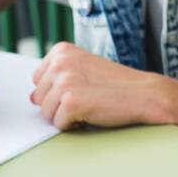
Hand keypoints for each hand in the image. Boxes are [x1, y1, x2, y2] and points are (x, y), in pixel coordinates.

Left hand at [30, 42, 169, 129]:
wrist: (145, 94)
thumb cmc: (117, 84)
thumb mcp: (84, 70)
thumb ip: (56, 78)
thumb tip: (32, 97)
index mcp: (61, 51)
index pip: (37, 80)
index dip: (57, 90)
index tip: (82, 86)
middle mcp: (60, 62)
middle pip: (38, 98)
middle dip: (59, 105)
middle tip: (88, 98)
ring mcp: (65, 81)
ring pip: (46, 113)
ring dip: (66, 116)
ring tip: (90, 105)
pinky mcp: (71, 101)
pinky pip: (58, 124)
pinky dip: (74, 125)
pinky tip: (92, 113)